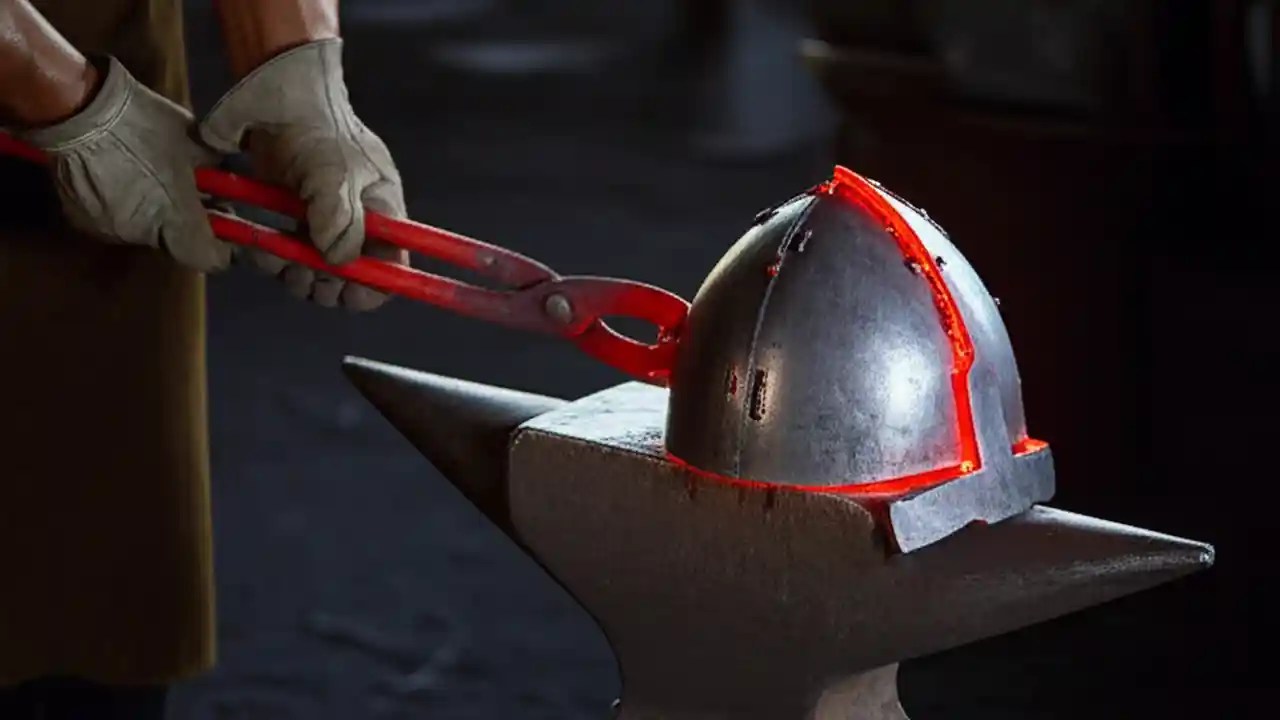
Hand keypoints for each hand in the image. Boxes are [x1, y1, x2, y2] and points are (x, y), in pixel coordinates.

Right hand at [15, 56, 230, 271]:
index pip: (207, 257)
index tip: (225, 231)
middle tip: (187, 194)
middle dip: (184, 223)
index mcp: (174, 215)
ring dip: (152, 215)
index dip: (221, 249)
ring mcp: (110, 231)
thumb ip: (215, 164)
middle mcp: (143, 233)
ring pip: (143, 232)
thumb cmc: (142, 122)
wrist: (78, 112)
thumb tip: (228, 171)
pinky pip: (113, 222)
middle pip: (175, 242)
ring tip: (147, 180)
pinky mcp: (83, 223)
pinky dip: (122, 208)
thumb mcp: (192, 138)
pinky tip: (118, 180)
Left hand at [199, 38, 408, 310]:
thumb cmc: (319, 129)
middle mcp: (355, 221)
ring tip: (279, 260)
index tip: (348, 291)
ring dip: (295, 275)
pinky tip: (260, 249)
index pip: (393, 264)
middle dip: (327, 285)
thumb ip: (341, 221)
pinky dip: (271, 258)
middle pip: (350, 277)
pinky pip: (284, 254)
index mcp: (382, 211)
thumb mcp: (336, 173)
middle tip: (306, 275)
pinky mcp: (288, 216)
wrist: (277, 94)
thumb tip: (339, 263)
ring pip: (314, 271)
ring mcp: (320, 220)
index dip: (377, 286)